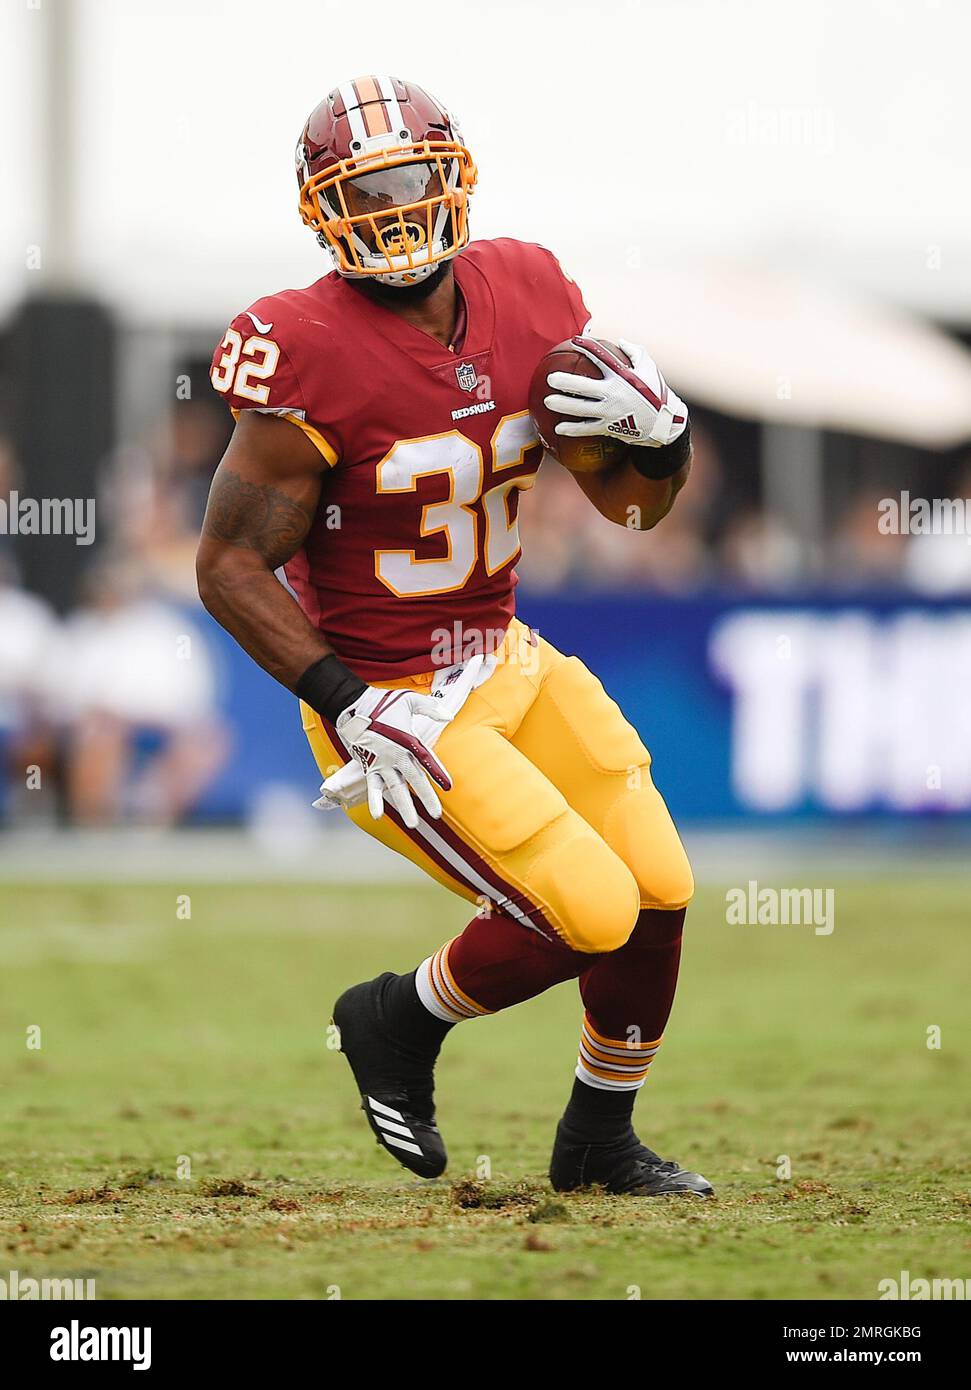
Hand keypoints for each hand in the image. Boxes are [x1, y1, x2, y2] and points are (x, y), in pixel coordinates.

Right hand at [335, 686, 451, 827]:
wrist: (352, 706)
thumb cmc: (382, 702)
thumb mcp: (409, 699)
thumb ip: (430, 707)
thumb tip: (449, 717)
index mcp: (409, 741)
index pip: (428, 760)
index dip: (438, 773)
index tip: (449, 787)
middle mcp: (397, 756)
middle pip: (415, 780)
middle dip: (427, 798)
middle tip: (436, 815)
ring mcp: (382, 763)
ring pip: (396, 789)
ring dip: (404, 806)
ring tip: (413, 824)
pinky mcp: (368, 766)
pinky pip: (372, 786)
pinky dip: (374, 800)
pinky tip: (377, 815)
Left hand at [545, 337, 687, 446]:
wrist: (664, 424)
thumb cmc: (656, 393)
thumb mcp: (649, 368)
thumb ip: (634, 352)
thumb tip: (619, 341)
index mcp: (622, 376)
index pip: (601, 358)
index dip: (587, 348)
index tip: (575, 340)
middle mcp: (613, 394)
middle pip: (584, 386)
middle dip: (565, 382)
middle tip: (550, 378)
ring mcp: (610, 412)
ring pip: (581, 408)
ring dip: (563, 405)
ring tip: (546, 401)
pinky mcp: (609, 427)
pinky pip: (587, 429)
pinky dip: (573, 429)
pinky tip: (558, 428)